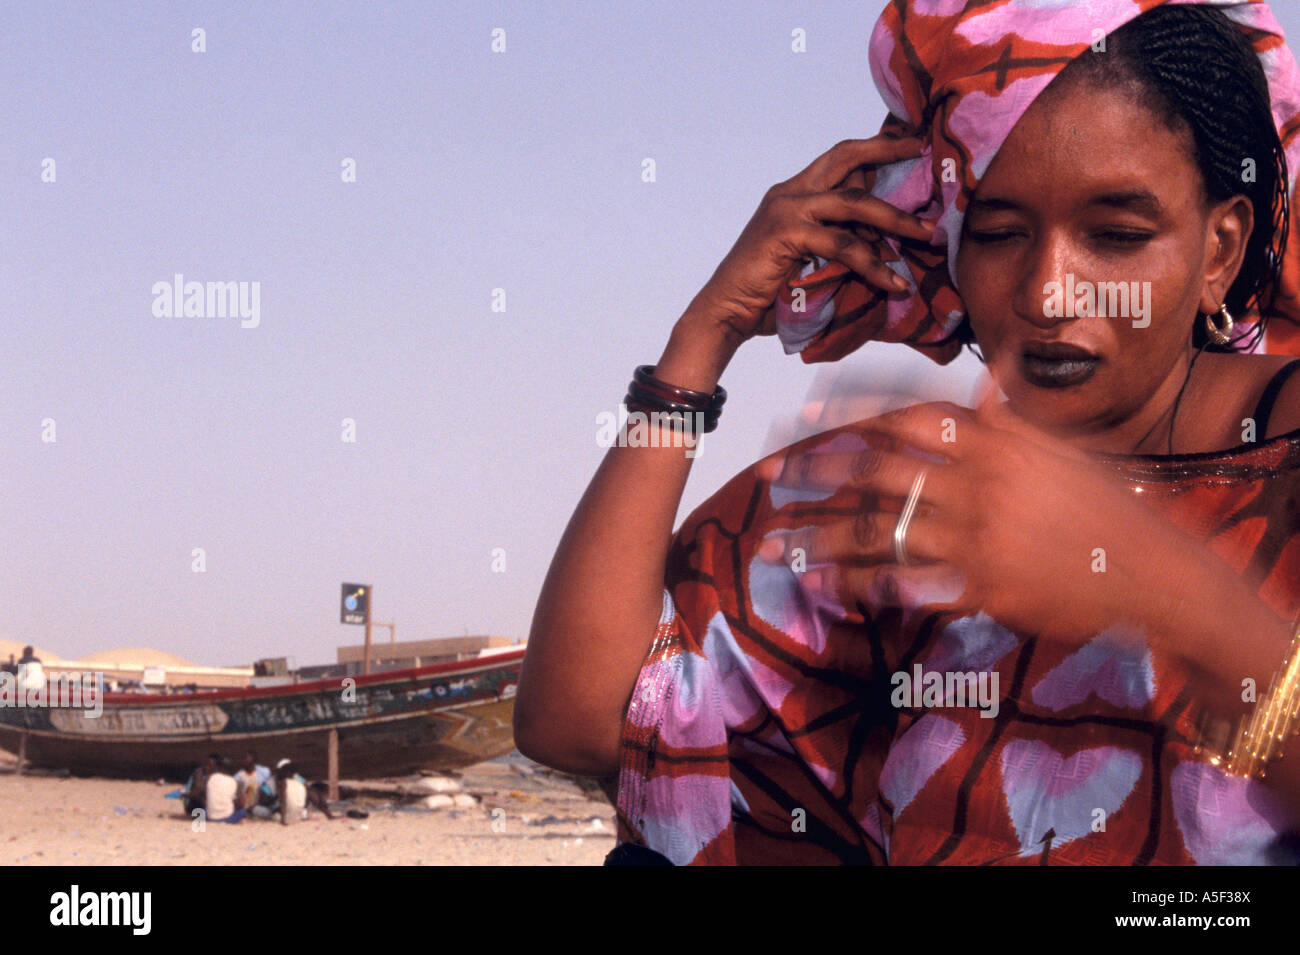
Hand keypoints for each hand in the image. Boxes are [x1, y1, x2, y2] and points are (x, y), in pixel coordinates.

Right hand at [690, 136, 933, 347]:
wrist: (727, 313)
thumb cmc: (767, 294)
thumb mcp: (808, 258)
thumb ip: (835, 242)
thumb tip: (880, 242)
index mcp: (793, 194)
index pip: (837, 160)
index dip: (872, 147)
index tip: (908, 144)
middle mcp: (789, 193)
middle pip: (844, 158)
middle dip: (885, 150)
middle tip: (921, 149)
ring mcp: (787, 210)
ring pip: (853, 203)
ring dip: (895, 219)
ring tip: (926, 234)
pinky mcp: (787, 234)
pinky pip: (843, 245)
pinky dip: (872, 264)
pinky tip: (893, 282)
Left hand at [756, 384, 1198, 647]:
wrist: (1155, 569)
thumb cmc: (1104, 504)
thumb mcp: (1059, 447)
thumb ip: (1009, 416)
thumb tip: (988, 375)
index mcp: (996, 440)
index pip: (906, 417)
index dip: (848, 416)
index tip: (798, 419)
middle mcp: (981, 481)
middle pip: (878, 470)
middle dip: (814, 473)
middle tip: (765, 479)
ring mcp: (980, 536)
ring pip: (880, 531)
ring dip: (820, 538)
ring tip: (772, 545)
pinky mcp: (983, 587)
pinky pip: (908, 584)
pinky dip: (862, 585)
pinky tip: (825, 587)